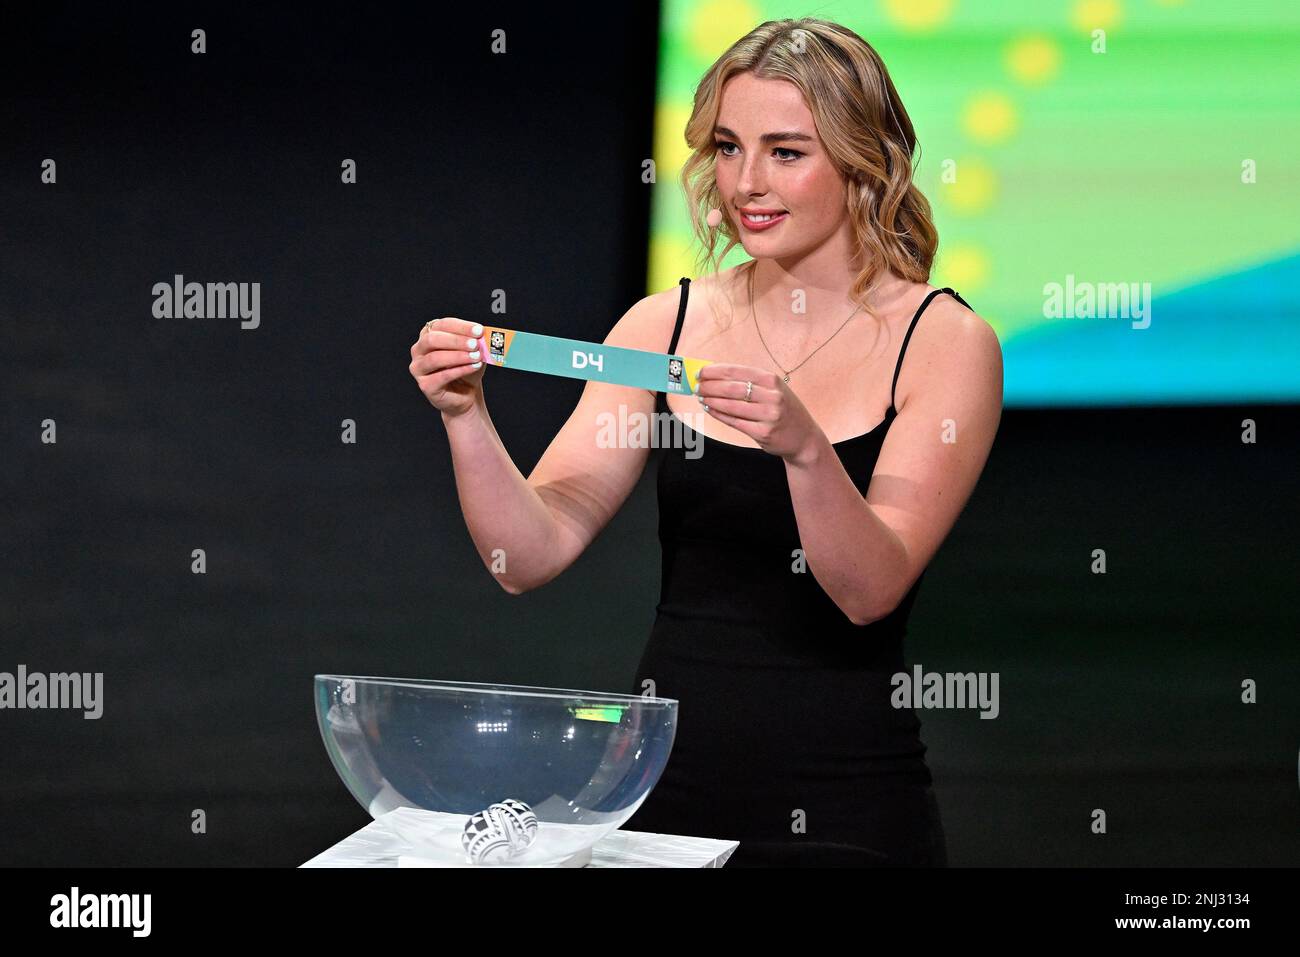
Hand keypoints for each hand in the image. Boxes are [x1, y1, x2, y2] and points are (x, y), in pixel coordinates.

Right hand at [409, 317, 485, 416]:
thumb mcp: (473, 351)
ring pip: (435, 358)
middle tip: (475, 344)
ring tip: (476, 357)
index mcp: (429, 334)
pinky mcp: (425, 385)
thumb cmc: (467, 368)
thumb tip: (482, 335)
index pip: (442, 325)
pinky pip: (442, 376)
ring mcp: (419, 368)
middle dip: (456, 340)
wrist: (466, 394)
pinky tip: (474, 367)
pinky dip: (460, 370)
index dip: (461, 327)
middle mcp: (419, 349)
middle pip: (433, 339)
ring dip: (458, 356)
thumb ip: (475, 341)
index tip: (478, 330)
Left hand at [693, 364, 826, 463]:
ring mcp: (769, 415)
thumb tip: (716, 376)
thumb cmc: (784, 410)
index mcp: (772, 380)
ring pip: (731, 405)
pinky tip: (710, 409)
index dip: (715, 371)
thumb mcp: (774, 390)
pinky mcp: (763, 432)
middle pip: (732, 388)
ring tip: (700, 397)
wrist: (804, 438)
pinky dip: (719, 414)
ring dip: (711, 400)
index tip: (701, 372)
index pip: (737, 371)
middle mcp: (772, 396)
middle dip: (710, 386)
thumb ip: (750, 383)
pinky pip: (734, 422)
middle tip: (696, 386)